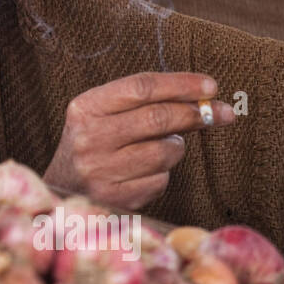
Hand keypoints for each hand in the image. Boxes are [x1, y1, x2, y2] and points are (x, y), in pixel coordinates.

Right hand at [42, 72, 235, 210]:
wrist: (62, 190)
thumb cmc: (95, 144)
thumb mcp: (105, 115)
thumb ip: (145, 104)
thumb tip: (207, 102)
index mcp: (85, 108)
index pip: (141, 87)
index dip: (181, 84)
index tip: (211, 86)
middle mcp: (89, 138)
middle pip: (158, 118)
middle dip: (195, 114)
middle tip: (221, 113)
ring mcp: (100, 171)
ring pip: (165, 152)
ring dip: (176, 147)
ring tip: (161, 147)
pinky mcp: (115, 199)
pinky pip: (160, 180)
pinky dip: (162, 174)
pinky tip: (146, 172)